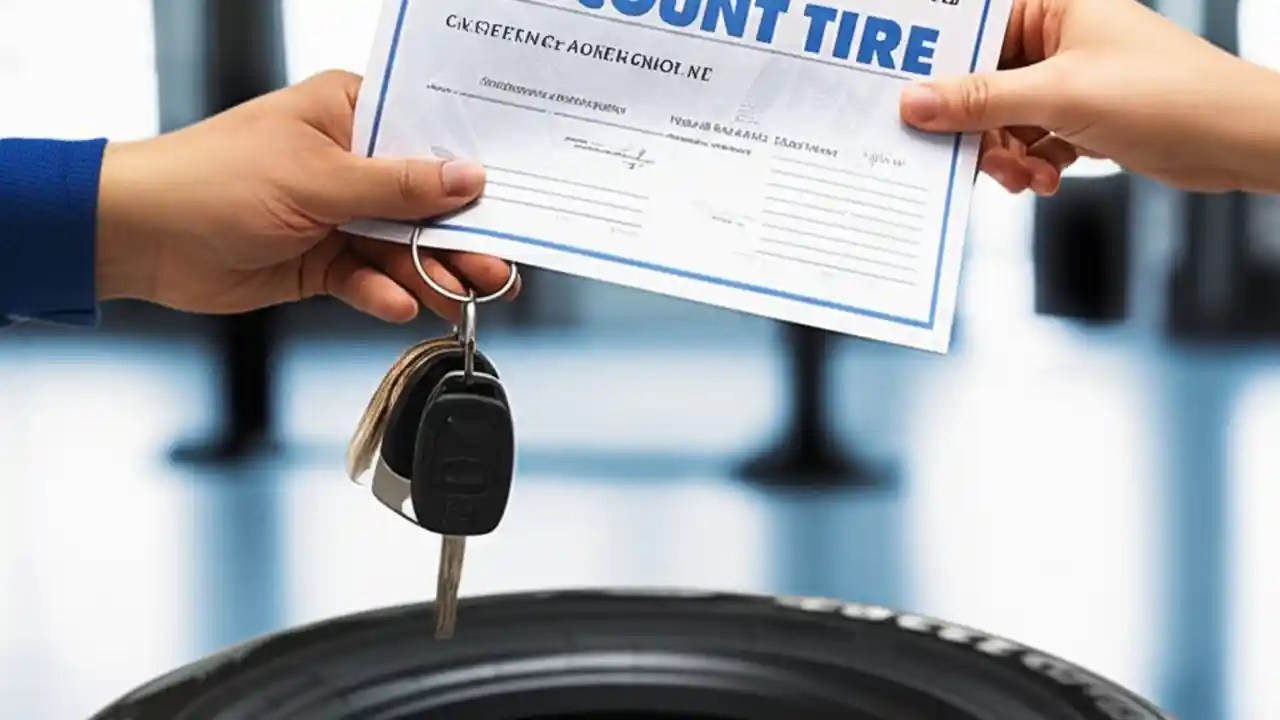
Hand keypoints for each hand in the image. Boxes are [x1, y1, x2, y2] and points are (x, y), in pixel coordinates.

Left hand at [95, 70, 519, 322]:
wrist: (141, 238)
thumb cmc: (213, 179)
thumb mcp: (319, 177)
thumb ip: (399, 186)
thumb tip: (468, 179)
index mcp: (348, 113)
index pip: (428, 136)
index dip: (471, 169)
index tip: (514, 201)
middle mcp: (348, 160)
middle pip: (424, 201)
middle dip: (458, 237)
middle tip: (496, 269)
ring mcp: (336, 212)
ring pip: (401, 246)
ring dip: (429, 273)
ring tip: (464, 297)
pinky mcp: (322, 260)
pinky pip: (366, 278)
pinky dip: (382, 294)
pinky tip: (398, 306)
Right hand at [898, 0, 1279, 195]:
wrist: (1234, 140)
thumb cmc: (1166, 95)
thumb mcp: (1059, 96)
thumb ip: (980, 100)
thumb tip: (914, 101)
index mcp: (1054, 5)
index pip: (973, 28)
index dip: (937, 66)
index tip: (908, 100)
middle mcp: (1059, 35)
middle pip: (981, 81)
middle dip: (977, 128)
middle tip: (976, 158)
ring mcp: (1069, 77)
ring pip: (1002, 119)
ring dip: (1006, 155)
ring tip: (1024, 178)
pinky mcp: (1080, 116)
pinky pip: (1030, 141)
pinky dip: (1032, 165)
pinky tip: (1047, 180)